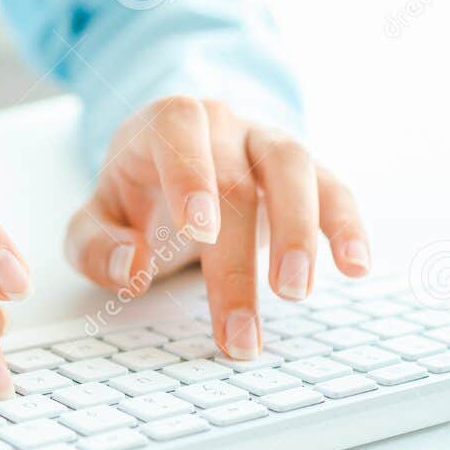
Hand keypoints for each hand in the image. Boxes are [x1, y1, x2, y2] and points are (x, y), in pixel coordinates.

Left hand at [65, 96, 369, 358]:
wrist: (178, 160)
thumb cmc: (139, 191)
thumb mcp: (96, 217)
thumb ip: (94, 245)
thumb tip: (132, 268)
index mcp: (165, 124)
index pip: (179, 132)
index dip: (190, 177)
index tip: (198, 232)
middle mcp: (222, 125)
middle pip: (238, 179)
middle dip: (238, 259)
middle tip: (240, 325)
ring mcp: (268, 143)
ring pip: (295, 169)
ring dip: (300, 233)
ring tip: (296, 291)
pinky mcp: (306, 171)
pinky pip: (333, 188)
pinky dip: (346, 225)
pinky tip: (356, 265)